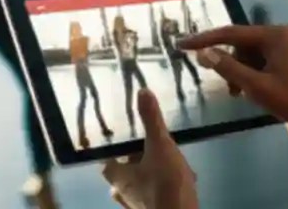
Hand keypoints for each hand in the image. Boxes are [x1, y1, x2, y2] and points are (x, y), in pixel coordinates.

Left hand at [101, 90, 197, 208]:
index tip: (129, 132)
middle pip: (125, 167)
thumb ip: (151, 120)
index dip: (117, 143)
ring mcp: (135, 204)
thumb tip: (142, 91)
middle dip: (141, 155)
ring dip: (153, 169)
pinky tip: (180, 178)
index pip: (107, 155)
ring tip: (171, 159)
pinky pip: (153, 192)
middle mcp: (120, 191)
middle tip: (155, 143)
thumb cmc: (164, 183)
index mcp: (115, 175)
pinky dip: (163, 184)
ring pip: (140, 180)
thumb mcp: (160, 145)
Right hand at [180, 24, 287, 138]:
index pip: (233, 33)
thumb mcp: (256, 86)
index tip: (183, 44)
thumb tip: (204, 53)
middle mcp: (284, 33)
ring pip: (251, 54)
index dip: (206, 40)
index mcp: (277, 34)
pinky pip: (262, 60)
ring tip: (242, 94)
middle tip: (229, 89)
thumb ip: (228, 68)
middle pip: (243, 44)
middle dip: (231, 65)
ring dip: (242, 72)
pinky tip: (253, 91)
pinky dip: (253, 73)